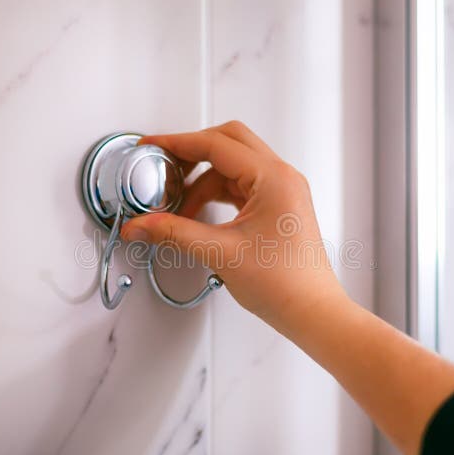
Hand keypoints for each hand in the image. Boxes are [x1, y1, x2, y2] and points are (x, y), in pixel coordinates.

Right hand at [120, 121, 346, 328]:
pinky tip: (199, 212)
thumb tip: (141, 224)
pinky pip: (242, 185)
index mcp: (273, 178)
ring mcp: (282, 191)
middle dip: (192, 152)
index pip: (216, 144)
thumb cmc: (285, 284)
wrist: (311, 312)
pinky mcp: (279, 207)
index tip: (152, 145)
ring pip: (234, 165)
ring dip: (203, 179)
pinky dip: (217, 192)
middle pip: (228, 142)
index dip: (178, 143)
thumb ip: (174, 233)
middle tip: (164, 166)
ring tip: (178, 204)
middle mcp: (282, 177)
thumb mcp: (219, 253)